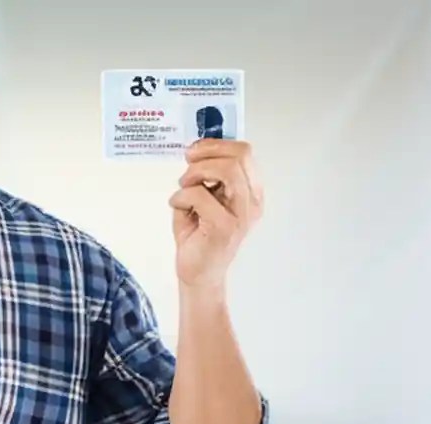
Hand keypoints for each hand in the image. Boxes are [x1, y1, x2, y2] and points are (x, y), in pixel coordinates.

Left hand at [169, 139, 264, 291]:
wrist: (197, 273)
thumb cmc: (199, 236)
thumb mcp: (205, 198)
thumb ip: (206, 175)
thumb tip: (197, 148)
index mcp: (251, 192)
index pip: (244, 152)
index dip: (216, 144)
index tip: (194, 150)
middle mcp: (252, 202)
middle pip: (238, 156)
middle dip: (205, 155)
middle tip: (187, 168)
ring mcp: (241, 215)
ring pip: (226, 170)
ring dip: (196, 173)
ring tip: (184, 186)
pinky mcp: (224, 226)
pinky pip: (199, 195)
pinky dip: (180, 196)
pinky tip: (178, 207)